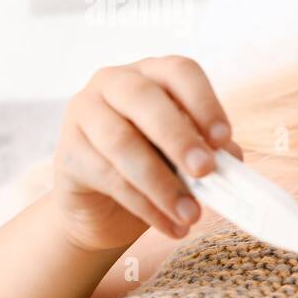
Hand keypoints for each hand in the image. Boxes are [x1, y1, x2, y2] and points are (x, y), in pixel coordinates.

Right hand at [52, 56, 243, 251]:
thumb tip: (229, 160)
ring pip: (122, 142)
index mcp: (153, 74)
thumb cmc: (158, 167)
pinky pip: (109, 178)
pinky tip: (171, 226)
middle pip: (145, 99)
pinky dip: (146, 206)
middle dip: (179, 138)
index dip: (204, 102)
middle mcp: (114, 83)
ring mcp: (84, 114)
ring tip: (191, 214)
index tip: (223, 138)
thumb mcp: (188, 155)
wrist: (105, 208)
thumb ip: (209, 151)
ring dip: (163, 183)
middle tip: (205, 171)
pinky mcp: (68, 153)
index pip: (180, 71)